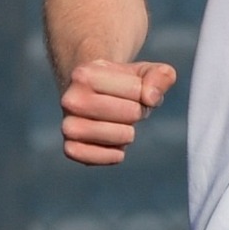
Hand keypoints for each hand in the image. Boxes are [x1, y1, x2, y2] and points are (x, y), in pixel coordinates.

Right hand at [58, 58, 177, 164]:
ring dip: (128, 132)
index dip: (143, 92)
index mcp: (85, 74)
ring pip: (118, 136)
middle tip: (125, 107)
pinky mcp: (71, 149)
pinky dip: (114, 154)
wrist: (92, 96)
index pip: (136, 90)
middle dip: (137, 112)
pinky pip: (98, 158)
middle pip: (130, 113)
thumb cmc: (122, 83)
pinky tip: (115, 145)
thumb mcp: (144, 71)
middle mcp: (70, 99)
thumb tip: (151, 98)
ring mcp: (68, 126)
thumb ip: (160, 76)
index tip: (130, 90)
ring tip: (119, 123)